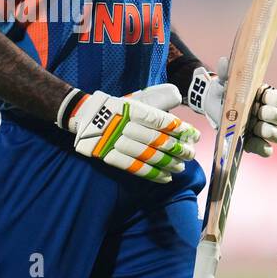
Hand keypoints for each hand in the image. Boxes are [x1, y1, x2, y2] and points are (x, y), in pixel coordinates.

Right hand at [66, 84, 199, 182]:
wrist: (83, 115)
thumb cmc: (114, 107)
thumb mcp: (133, 100)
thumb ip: (155, 103)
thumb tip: (178, 104)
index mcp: (131, 109)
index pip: (160, 121)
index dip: (180, 130)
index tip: (193, 135)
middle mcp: (123, 125)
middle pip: (156, 140)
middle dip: (177, 149)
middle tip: (191, 154)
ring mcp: (115, 141)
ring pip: (147, 155)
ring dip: (168, 163)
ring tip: (181, 167)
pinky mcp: (108, 155)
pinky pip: (134, 167)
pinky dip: (152, 174)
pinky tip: (166, 178)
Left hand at [184, 59, 276, 157]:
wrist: (212, 104)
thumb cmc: (224, 90)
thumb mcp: (224, 81)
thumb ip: (226, 73)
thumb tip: (224, 62)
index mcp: (268, 98)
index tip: (264, 97)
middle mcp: (270, 115)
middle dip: (274, 116)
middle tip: (260, 112)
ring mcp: (263, 130)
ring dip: (269, 132)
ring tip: (255, 127)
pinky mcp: (255, 143)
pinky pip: (266, 149)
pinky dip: (262, 147)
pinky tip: (252, 141)